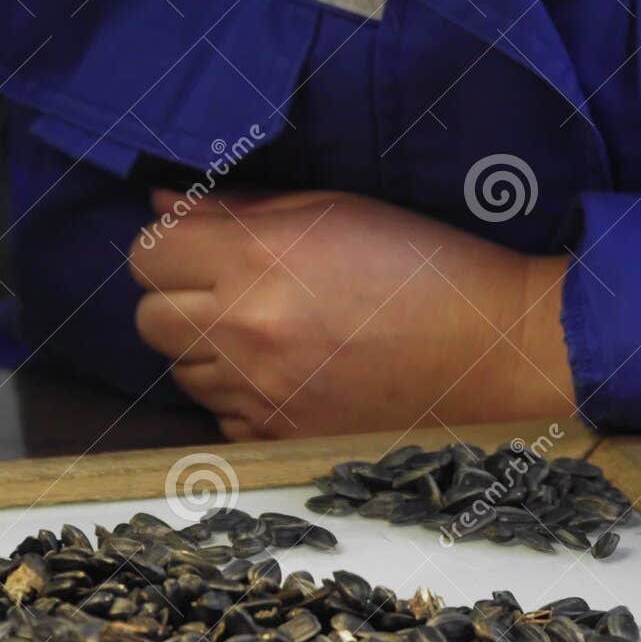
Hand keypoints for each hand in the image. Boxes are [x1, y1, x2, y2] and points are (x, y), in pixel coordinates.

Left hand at [130, 189, 573, 440]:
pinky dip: (240, 398)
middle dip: (177, 299)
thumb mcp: (334, 209)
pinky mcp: (283, 435)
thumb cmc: (424, 264)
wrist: (493, 349)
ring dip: (207, 350)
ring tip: (268, 333)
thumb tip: (163, 206)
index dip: (169, 246)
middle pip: (149, 319)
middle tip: (228, 291)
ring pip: (181, 373)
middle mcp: (246, 329)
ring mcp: (262, 392)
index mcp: (256, 258)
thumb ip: (238, 207)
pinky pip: (221, 418)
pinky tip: (288, 375)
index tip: (200, 246)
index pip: (147, 254)